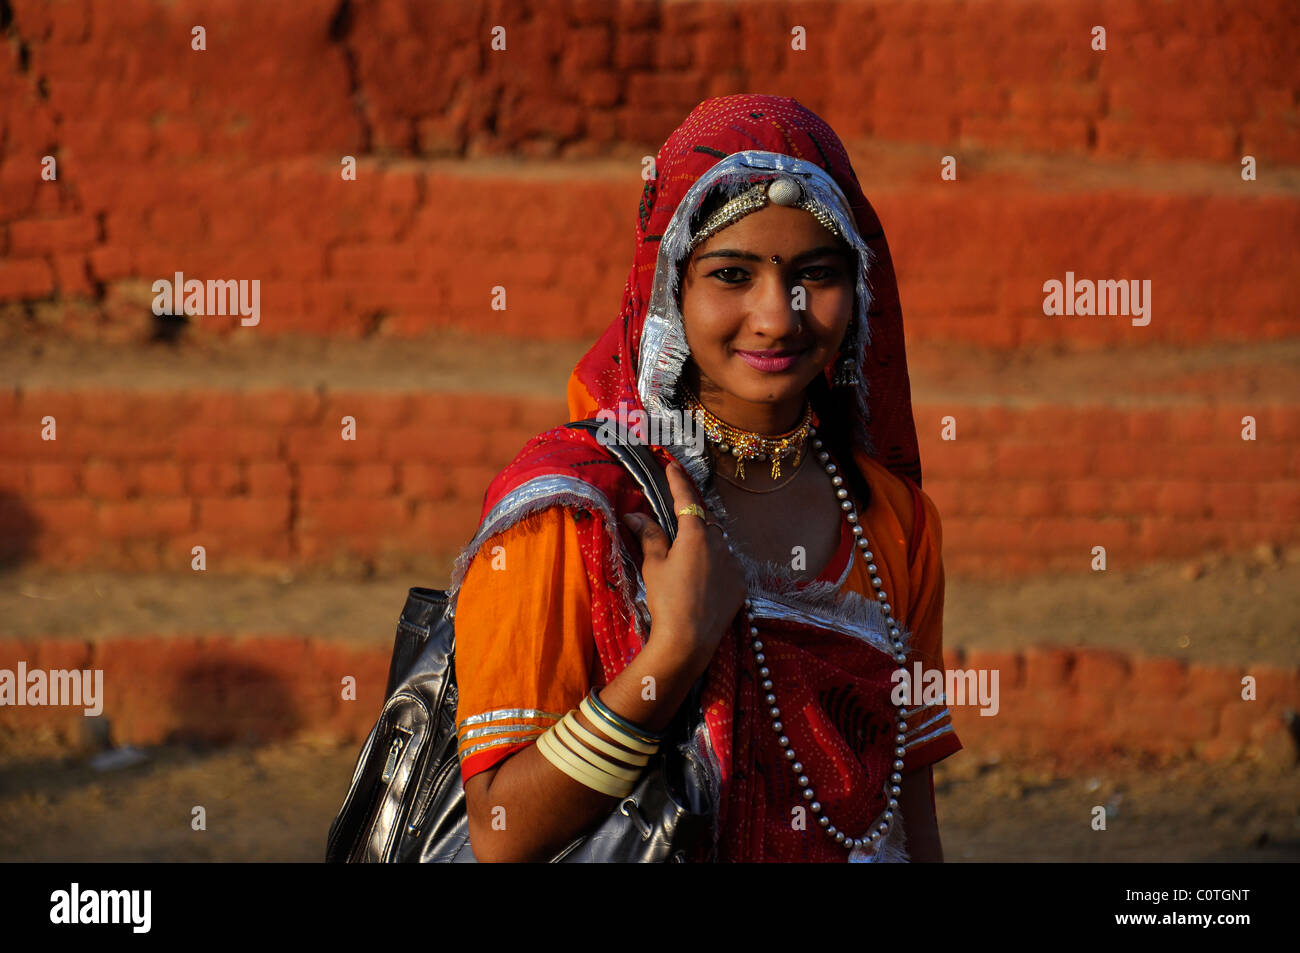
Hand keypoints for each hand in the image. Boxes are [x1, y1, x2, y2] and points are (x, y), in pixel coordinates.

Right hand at [620, 460, 747, 674]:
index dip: (678, 480)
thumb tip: (634, 515)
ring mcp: (733, 563)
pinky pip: (728, 565)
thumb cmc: (666, 599)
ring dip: (706, 543)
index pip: (686, 499)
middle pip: (705, 520)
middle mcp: (719, 542)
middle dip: (692, 518)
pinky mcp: (741, 584)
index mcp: (695, 533)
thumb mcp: (653, 565)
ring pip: (719, 543)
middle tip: (677, 524)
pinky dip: (716, 566)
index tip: (672, 465)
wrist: (689, 640)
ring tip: (689, 559)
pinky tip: (703, 581)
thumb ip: (648, 536)